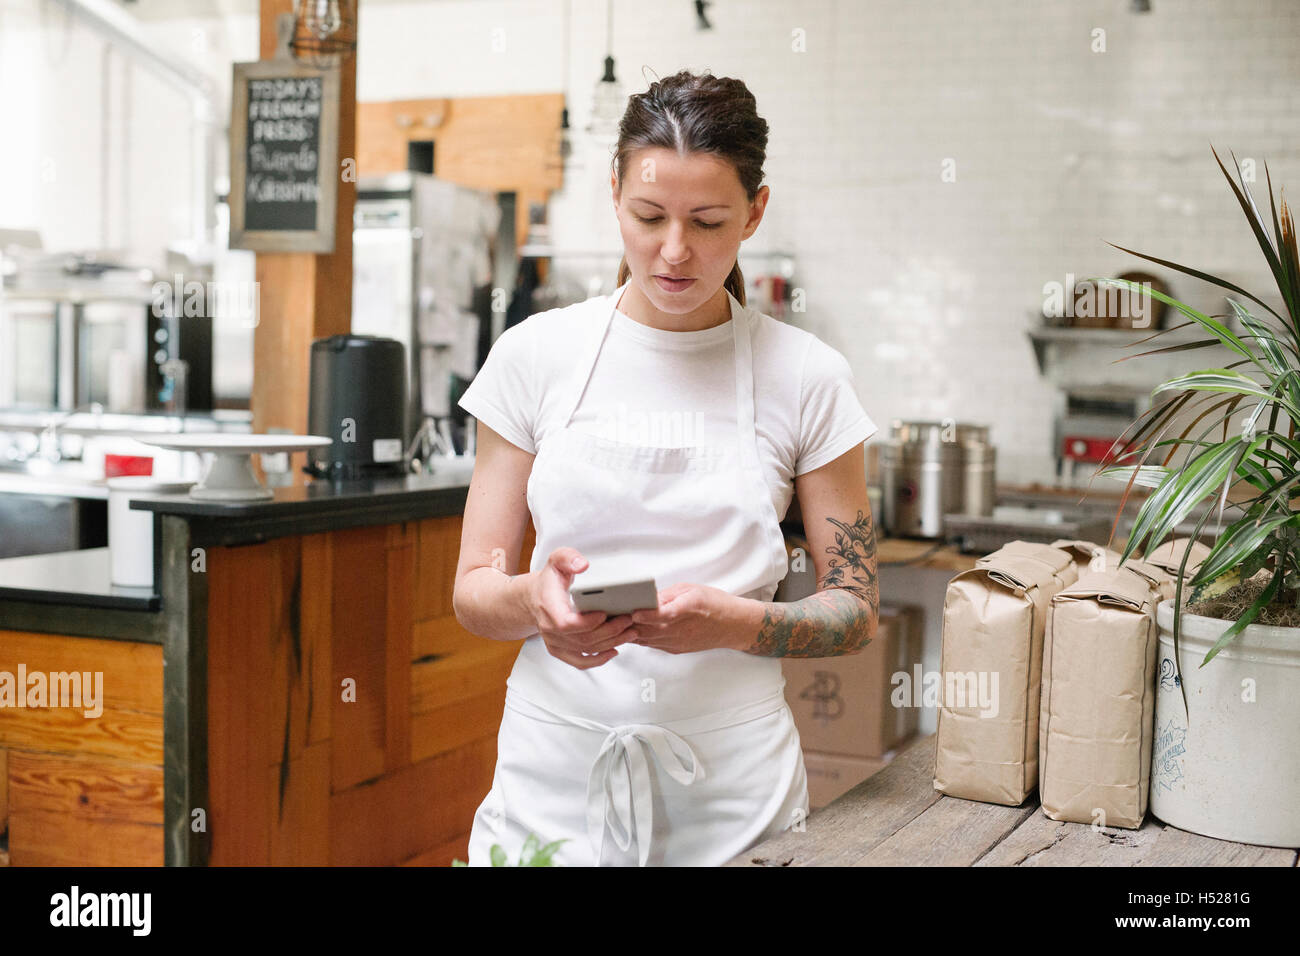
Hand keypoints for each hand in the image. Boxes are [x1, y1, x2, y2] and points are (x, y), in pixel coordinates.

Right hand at [528, 547, 635, 669]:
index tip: (605, 613)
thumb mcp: (556, 560)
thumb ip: (568, 557)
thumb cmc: (549, 580)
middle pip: (582, 639)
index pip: (566, 623)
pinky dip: (599, 659)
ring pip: (585, 650)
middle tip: (628, 620)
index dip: (587, 623)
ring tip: (629, 632)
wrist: (534, 598)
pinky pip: (580, 661)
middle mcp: (549, 629)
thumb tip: (583, 565)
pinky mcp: (560, 651)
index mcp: (548, 607)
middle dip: (609, 631)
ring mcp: (554, 642)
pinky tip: (614, 650)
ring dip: (610, 643)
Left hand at [625, 582, 746, 654]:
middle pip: (650, 628)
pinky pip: (653, 644)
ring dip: (632, 631)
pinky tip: (631, 630)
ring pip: (648, 639)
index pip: (664, 615)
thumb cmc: (714, 604)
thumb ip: (667, 595)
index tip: (633, 611)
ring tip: (617, 622)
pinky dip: (641, 637)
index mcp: (688, 609)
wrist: (733, 625)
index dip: (646, 614)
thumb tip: (645, 599)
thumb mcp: (690, 590)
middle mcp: (682, 629)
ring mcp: (678, 642)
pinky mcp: (676, 649)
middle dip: (630, 622)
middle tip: (613, 614)